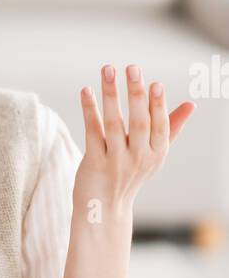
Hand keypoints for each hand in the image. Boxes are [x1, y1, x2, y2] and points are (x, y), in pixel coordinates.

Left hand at [73, 63, 194, 217]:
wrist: (104, 210)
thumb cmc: (130, 175)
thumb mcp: (153, 155)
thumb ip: (170, 128)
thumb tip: (191, 104)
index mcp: (156, 154)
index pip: (159, 126)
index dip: (158, 105)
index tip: (155, 83)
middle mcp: (138, 158)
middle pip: (139, 122)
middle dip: (136, 94)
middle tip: (133, 67)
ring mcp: (116, 162)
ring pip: (114, 124)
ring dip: (110, 94)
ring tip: (108, 69)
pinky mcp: (94, 164)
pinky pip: (93, 133)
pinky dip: (90, 110)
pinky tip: (85, 90)